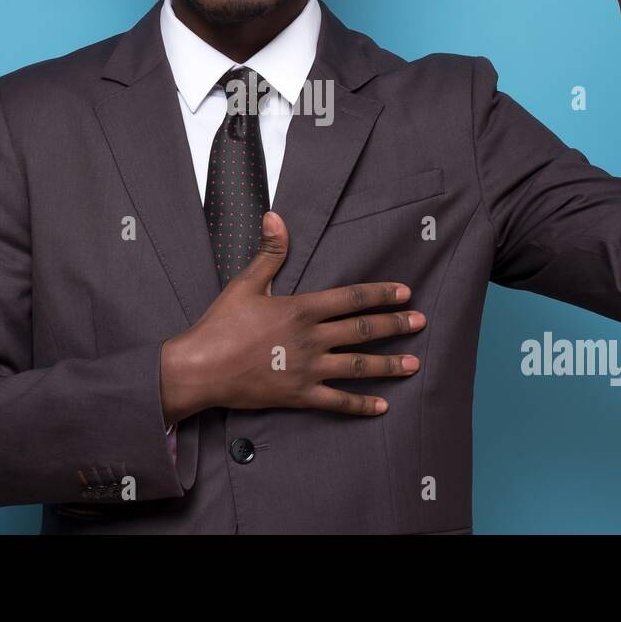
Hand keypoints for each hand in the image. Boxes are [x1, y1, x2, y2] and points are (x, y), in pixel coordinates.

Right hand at [159, 210, 425, 421]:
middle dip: (395, 325)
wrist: (199, 368)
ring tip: (414, 364)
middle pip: (362, 330)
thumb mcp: (245, 283)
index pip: (351, 298)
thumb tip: (275, 216)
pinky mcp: (298, 395)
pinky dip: (361, 404)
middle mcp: (310, 339)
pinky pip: (336, 402)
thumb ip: (269, 252)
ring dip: (388, 365)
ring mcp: (307, 369)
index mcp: (301, 309)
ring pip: (357, 367)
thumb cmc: (219, 325)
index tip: (405, 293)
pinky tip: (382, 405)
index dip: (381, 294)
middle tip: (421, 322)